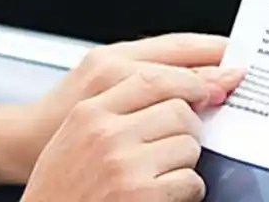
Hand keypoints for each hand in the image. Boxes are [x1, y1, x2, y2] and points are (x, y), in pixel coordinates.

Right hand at [10, 34, 244, 197]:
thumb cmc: (61, 185)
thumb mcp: (74, 135)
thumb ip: (114, 109)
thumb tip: (175, 94)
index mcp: (89, 111)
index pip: (150, 78)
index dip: (188, 80)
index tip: (207, 86)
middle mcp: (106, 132)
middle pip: (179, 110)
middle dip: (190, 127)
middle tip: (181, 142)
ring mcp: (124, 163)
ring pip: (189, 145)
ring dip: (187, 161)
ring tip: (165, 173)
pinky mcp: (142, 194)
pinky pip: (191, 181)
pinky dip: (188, 190)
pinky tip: (167, 194)